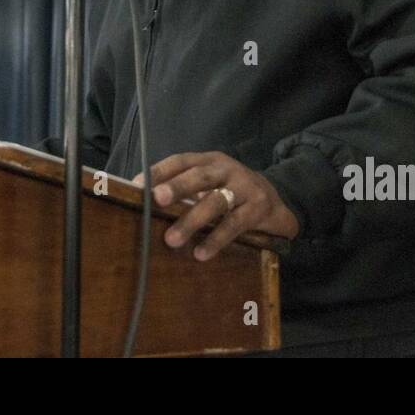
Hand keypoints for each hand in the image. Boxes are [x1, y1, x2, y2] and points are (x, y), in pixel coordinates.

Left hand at [132, 151, 299, 261]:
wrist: (277, 201)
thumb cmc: (232, 192)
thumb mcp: (211, 184)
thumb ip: (185, 190)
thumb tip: (144, 203)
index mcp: (210, 161)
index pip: (181, 161)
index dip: (160, 171)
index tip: (138, 185)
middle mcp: (227, 169)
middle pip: (200, 176)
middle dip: (177, 187)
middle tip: (157, 199)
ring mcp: (245, 188)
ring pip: (216, 202)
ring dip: (192, 220)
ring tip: (171, 239)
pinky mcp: (257, 209)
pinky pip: (234, 225)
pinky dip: (216, 239)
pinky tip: (200, 253)